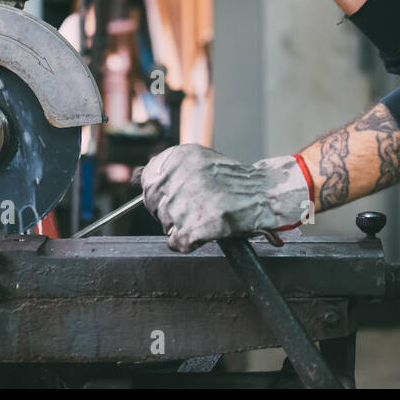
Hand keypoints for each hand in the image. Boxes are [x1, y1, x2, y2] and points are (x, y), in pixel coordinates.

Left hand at [140, 144, 312, 252]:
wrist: (265, 194)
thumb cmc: (234, 181)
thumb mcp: (199, 161)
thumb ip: (168, 169)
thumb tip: (134, 177)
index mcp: (177, 157)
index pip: (148, 180)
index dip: (162, 193)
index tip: (176, 195)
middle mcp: (177, 177)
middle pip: (154, 205)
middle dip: (172, 210)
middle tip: (197, 207)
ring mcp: (183, 203)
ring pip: (166, 224)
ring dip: (184, 225)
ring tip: (207, 215)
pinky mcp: (194, 227)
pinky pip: (176, 242)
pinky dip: (189, 241)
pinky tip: (205, 231)